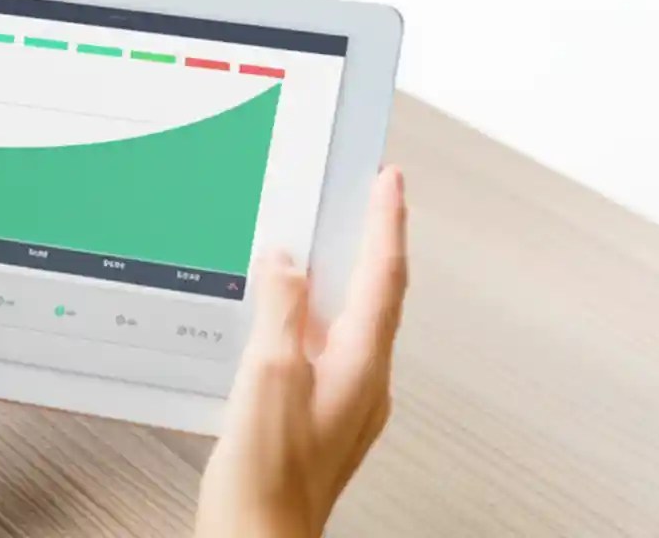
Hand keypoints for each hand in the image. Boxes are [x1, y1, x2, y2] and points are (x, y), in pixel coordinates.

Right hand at [196, 167, 407, 537]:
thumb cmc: (270, 477)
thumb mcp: (270, 375)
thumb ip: (280, 310)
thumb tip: (286, 265)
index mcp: (362, 365)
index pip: (385, 274)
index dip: (386, 221)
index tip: (389, 181)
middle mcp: (363, 381)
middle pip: (375, 294)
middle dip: (369, 242)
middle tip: (365, 199)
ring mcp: (343, 399)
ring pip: (347, 321)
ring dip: (336, 278)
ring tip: (319, 243)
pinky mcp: (317, 414)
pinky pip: (322, 347)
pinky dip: (307, 316)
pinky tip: (282, 315)